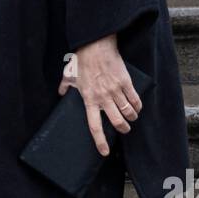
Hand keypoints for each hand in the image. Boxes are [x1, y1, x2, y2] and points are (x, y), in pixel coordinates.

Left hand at [58, 35, 142, 156]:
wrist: (96, 45)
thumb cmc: (82, 60)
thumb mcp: (69, 75)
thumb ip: (65, 86)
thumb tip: (61, 93)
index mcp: (89, 99)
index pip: (94, 126)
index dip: (100, 141)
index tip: (104, 151)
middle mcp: (103, 98)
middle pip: (117, 122)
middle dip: (123, 129)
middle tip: (125, 129)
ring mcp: (115, 90)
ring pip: (128, 112)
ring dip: (131, 118)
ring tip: (131, 118)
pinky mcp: (125, 82)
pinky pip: (135, 99)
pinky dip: (138, 106)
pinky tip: (137, 108)